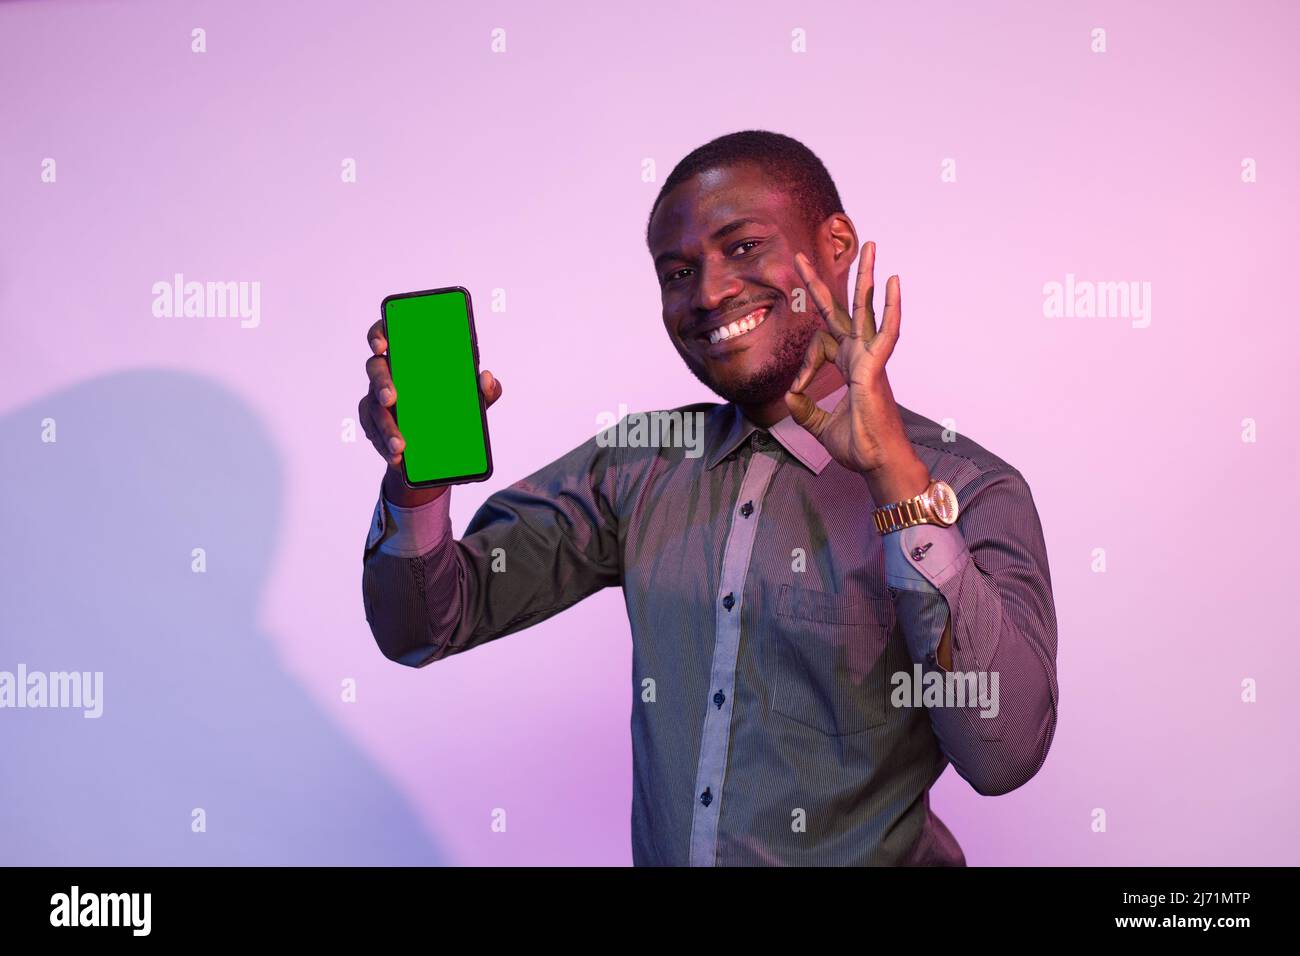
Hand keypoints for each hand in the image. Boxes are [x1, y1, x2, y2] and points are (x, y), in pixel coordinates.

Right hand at [359, 317, 503, 506]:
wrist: (441, 445)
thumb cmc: (454, 406)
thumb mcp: (475, 400)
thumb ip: (486, 389)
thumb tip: (486, 378)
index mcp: (410, 357)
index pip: (388, 334)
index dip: (380, 334)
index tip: (383, 345)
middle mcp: (390, 372)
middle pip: (375, 368)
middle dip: (381, 383)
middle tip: (391, 399)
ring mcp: (377, 397)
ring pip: (372, 406)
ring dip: (385, 426)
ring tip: (400, 445)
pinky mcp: (373, 422)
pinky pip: (373, 431)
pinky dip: (384, 445)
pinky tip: (397, 458)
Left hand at [784, 241, 928, 502]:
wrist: (876, 463)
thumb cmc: (858, 445)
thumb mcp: (819, 425)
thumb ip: (805, 409)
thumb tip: (789, 396)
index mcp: (848, 365)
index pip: (821, 342)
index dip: (805, 365)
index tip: (797, 391)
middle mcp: (859, 355)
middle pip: (840, 309)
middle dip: (822, 282)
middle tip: (803, 255)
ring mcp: (870, 358)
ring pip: (866, 309)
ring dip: (865, 278)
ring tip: (870, 245)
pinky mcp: (877, 367)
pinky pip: (887, 332)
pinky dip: (891, 307)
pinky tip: (893, 282)